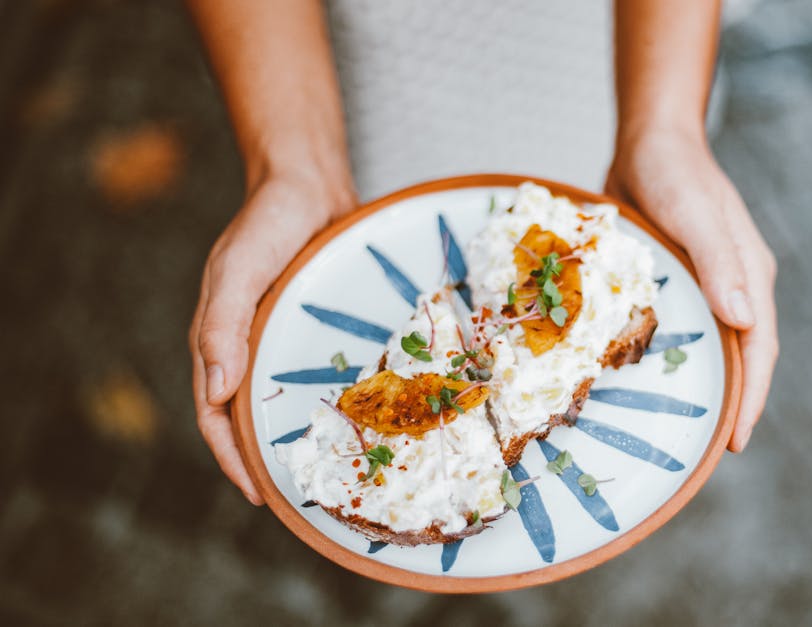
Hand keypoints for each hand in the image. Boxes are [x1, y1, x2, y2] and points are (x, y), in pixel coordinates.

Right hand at [190, 168, 355, 503]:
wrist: (309, 181)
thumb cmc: (269, 220)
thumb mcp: (239, 268)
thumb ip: (222, 325)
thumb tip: (213, 393)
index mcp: (219, 339)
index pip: (215, 415)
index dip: (232, 459)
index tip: (258, 496)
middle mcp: (248, 345)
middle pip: (249, 417)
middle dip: (266, 461)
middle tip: (300, 499)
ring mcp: (281, 337)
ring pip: (286, 400)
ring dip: (299, 437)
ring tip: (332, 473)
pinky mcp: (314, 327)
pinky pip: (318, 373)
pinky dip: (331, 401)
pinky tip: (363, 422)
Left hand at [606, 126, 777, 451]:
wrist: (651, 142)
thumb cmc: (675, 173)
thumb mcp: (695, 214)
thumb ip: (719, 263)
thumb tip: (745, 321)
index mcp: (750, 277)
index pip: (759, 349)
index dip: (751, 398)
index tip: (737, 442)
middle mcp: (734, 287)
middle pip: (740, 357)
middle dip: (731, 404)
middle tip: (706, 453)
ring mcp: (708, 285)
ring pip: (712, 347)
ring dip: (703, 385)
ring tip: (681, 429)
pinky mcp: (680, 282)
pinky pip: (684, 329)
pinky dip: (675, 358)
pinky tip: (648, 381)